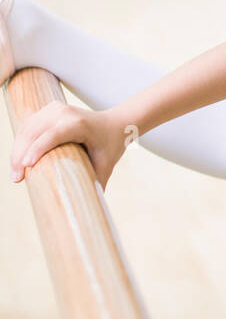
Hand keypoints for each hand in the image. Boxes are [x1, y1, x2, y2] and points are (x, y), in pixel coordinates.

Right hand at [9, 100, 131, 189]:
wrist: (116, 123)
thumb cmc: (111, 146)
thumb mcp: (106, 165)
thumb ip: (96, 185)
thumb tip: (84, 210)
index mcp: (80, 124)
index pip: (54, 134)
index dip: (39, 148)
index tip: (26, 166)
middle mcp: (66, 112)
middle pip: (35, 131)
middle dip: (21, 154)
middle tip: (17, 179)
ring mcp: (55, 108)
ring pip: (27, 127)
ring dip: (18, 149)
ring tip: (16, 172)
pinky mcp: (48, 109)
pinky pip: (28, 124)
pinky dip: (21, 140)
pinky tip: (18, 158)